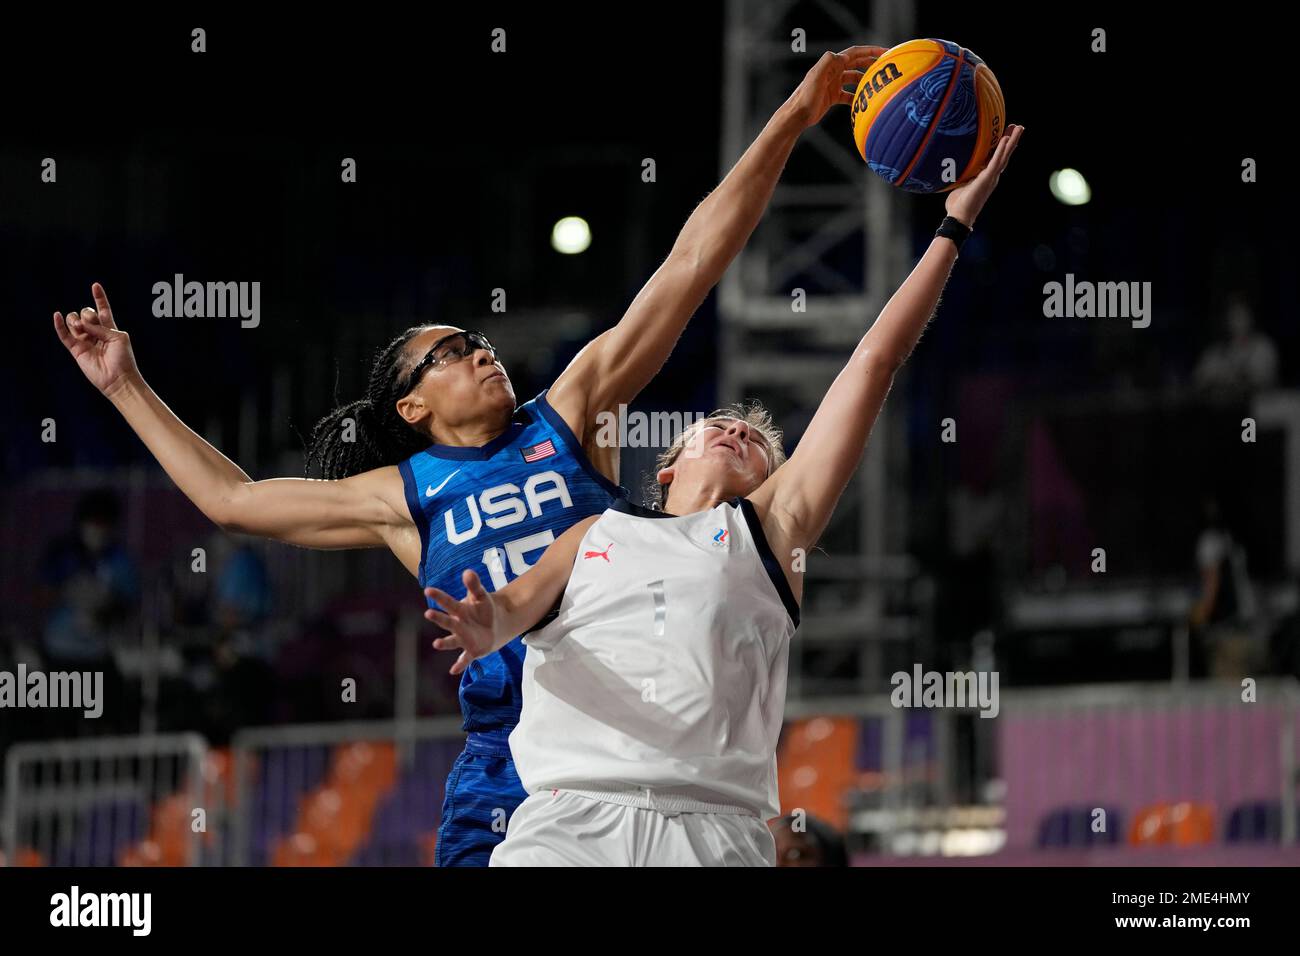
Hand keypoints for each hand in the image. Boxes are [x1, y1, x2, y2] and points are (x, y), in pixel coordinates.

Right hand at [53, 283, 140, 398]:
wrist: (118, 378)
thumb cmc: (123, 358)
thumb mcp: (118, 337)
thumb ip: (101, 327)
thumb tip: (83, 323)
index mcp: (110, 328)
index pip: (103, 310)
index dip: (99, 298)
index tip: (95, 285)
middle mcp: (96, 333)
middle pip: (87, 313)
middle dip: (88, 314)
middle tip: (91, 324)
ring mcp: (85, 341)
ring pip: (74, 322)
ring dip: (75, 319)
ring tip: (80, 325)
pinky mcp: (76, 350)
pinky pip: (64, 335)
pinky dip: (59, 325)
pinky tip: (57, 315)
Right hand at [424, 569, 501, 675]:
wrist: (494, 627)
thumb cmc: (483, 610)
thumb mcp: (481, 596)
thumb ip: (474, 585)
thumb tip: (468, 571)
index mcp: (459, 610)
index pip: (448, 602)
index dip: (439, 596)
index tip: (428, 590)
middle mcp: (458, 625)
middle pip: (448, 622)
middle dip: (439, 618)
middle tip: (428, 613)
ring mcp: (464, 639)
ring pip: (452, 641)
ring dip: (445, 643)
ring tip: (436, 644)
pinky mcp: (472, 650)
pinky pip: (465, 658)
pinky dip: (460, 664)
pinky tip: (454, 670)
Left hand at [786, 45, 888, 128]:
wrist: (796, 116)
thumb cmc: (805, 97)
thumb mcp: (816, 77)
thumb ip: (828, 63)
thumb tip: (844, 55)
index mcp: (831, 64)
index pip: (854, 53)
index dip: (870, 51)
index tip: (885, 52)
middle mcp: (833, 72)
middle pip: (856, 64)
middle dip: (871, 63)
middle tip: (887, 67)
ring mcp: (833, 84)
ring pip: (854, 79)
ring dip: (866, 80)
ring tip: (879, 85)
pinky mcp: (833, 96)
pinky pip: (849, 94)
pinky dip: (858, 96)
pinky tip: (866, 102)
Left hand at [945, 125, 1023, 227]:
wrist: (959, 216)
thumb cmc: (958, 203)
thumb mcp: (961, 184)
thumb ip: (962, 175)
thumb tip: (952, 166)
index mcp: (986, 177)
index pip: (997, 159)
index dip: (1003, 147)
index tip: (1007, 134)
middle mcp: (991, 176)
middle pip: (1004, 155)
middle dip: (1011, 140)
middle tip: (1018, 126)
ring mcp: (991, 177)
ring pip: (1004, 156)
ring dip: (1012, 141)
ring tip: (1019, 128)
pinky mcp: (987, 178)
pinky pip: (996, 161)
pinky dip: (1001, 150)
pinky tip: (1006, 138)